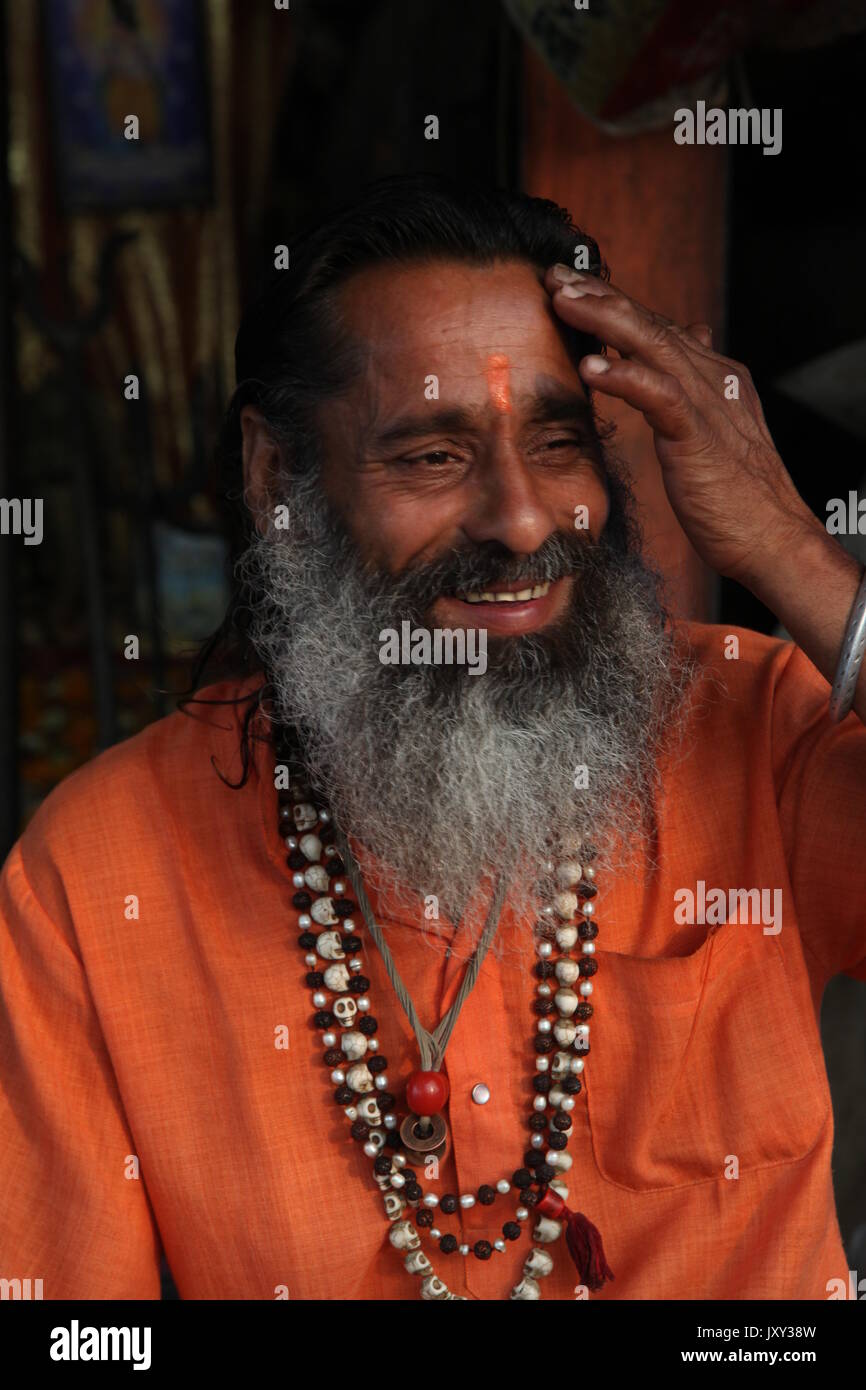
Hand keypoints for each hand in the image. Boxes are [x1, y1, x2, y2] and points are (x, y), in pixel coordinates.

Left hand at [544, 264, 812, 585]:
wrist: (771, 539)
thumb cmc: (736, 497)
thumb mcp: (713, 432)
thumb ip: (695, 388)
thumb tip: (691, 339)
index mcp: (714, 377)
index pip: (657, 327)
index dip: (613, 304)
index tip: (569, 286)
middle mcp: (713, 378)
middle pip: (649, 323)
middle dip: (600, 296)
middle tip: (555, 275)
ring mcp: (708, 402)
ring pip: (652, 344)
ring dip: (604, 319)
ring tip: (563, 300)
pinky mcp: (699, 434)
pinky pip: (659, 394)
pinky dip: (625, 376)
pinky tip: (591, 366)